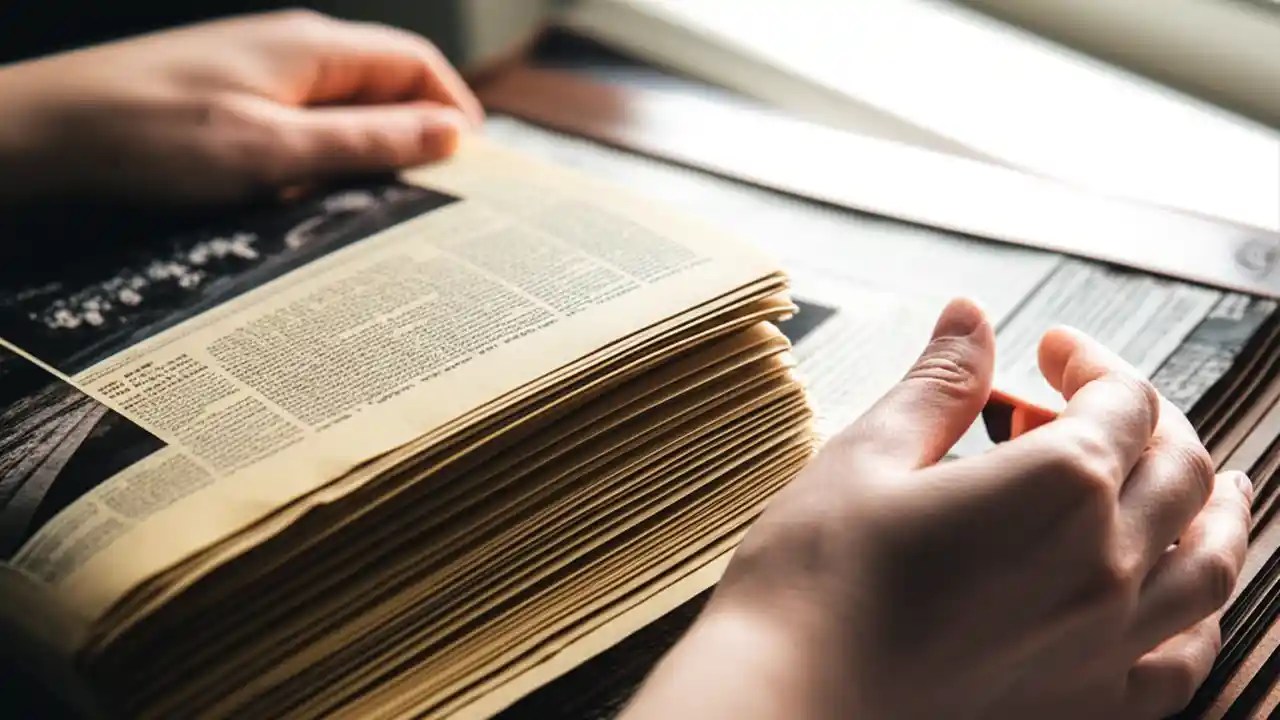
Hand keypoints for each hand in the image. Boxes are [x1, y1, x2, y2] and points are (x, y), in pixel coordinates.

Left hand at [0, 10, 482, 204]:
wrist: (47, 133)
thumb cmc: (152, 134)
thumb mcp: (275, 149)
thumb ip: (368, 141)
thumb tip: (450, 134)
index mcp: (314, 47)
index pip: (416, 63)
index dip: (455, 111)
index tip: (473, 170)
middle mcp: (294, 53)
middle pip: (386, 89)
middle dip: (417, 141)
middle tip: (434, 203)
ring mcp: (263, 78)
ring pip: (346, 115)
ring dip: (368, 160)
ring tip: (374, 213)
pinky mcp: (235, 105)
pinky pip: (305, 131)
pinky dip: (324, 165)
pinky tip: (311, 205)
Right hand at [624, 299, 1250, 719]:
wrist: (791, 699)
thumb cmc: (816, 582)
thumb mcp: (869, 455)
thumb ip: (938, 384)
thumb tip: (970, 319)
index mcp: (1058, 486)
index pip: (1120, 400)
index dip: (1089, 361)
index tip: (1050, 352)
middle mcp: (1105, 563)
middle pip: (1180, 470)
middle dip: (1145, 420)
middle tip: (1090, 407)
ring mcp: (1106, 641)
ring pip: (1210, 564)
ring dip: (1210, 508)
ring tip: (1202, 485)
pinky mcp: (1086, 702)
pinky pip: (1183, 658)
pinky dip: (1198, 615)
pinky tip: (1176, 596)